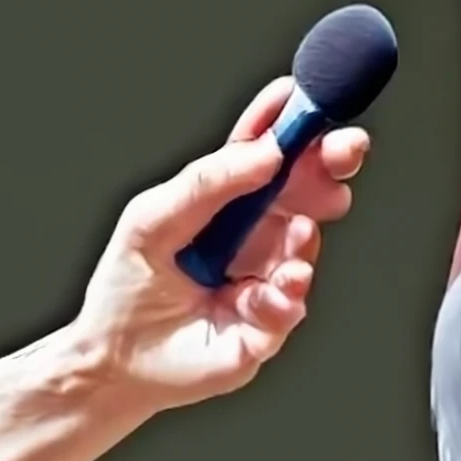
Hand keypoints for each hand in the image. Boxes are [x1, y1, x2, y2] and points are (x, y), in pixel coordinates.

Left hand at [73, 76, 368, 411]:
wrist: (115, 361)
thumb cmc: (130, 282)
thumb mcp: (153, 218)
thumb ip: (208, 182)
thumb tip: (266, 151)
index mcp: (231, 196)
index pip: (270, 147)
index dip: (294, 120)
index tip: (311, 98)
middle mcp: (259, 229)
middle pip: (308, 185)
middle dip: (333, 162)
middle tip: (345, 151)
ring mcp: (269, 273)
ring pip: (308, 242)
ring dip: (304, 236)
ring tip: (295, 237)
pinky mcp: (272, 321)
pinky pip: (293, 303)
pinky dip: (282, 296)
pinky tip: (258, 297)